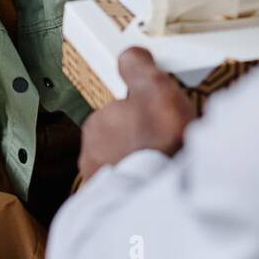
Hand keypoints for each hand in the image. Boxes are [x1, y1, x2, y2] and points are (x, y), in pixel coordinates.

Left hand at [77, 47, 197, 182]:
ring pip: (123, 164)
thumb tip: (130, 55)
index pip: (115, 110)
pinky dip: (140, 184)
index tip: (156, 114)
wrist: (158, 192)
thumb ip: (138, 67)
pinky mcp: (114, 204)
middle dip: (138, 138)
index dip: (138, 110)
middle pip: (118, 138)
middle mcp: (92, 153)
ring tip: (166, 162)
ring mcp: (101, 181)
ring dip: (140, 163)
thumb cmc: (155, 142)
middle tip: (165, 138)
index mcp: (97, 124)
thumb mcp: (153, 88)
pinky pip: (128, 188)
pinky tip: (158, 181)